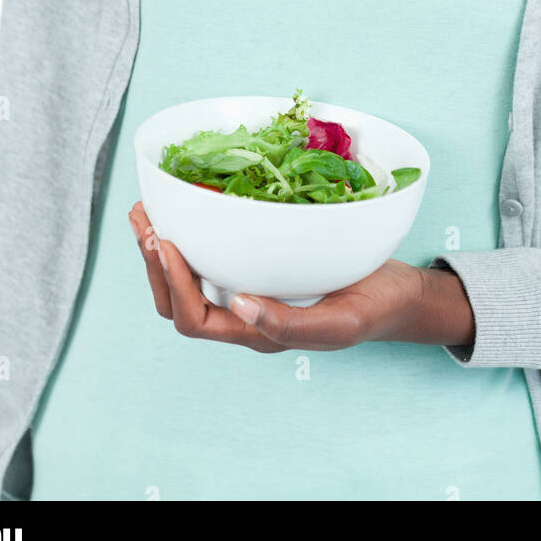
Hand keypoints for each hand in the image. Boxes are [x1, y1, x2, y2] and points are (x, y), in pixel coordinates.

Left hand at [128, 201, 474, 353]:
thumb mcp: (343, 321)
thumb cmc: (373, 307)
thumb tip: (241, 307)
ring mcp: (248, 292)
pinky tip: (184, 207)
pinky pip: (210, 257)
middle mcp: (244, 315)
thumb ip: (292, 326)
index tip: (166, 240)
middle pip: (178, 303)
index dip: (173, 283)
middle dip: (152, 263)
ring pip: (187, 281)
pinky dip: (189, 234)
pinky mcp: (258, 267)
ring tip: (146, 212)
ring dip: (160, 250)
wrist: (398, 294)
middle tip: (142, 218)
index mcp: (257, 333)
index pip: (196, 318)